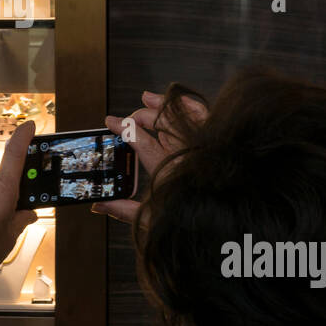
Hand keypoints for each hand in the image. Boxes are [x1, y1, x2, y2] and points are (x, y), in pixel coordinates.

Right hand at [92, 90, 207, 222]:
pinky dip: (191, 107)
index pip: (141, 141)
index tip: (110, 121)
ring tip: (147, 98)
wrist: (226, 227)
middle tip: (128, 120)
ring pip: (180, 116)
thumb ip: (124, 210)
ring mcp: (201, 148)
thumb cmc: (191, 227)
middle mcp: (186, 156)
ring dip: (162, 105)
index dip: (123, 128)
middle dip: (140, 116)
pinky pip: (204, 118)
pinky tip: (180, 101)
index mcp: (167, 172)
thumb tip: (99, 206)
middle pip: (160, 122)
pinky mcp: (214, 146)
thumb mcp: (152, 222)